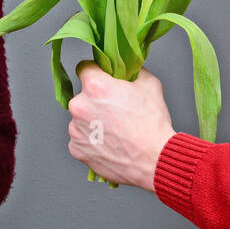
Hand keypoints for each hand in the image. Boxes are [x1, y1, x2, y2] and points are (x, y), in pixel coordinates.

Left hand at [65, 62, 175, 192]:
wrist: (154, 160)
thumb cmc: (152, 125)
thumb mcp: (150, 85)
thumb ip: (134, 71)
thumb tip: (129, 69)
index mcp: (95, 86)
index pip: (84, 68)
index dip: (96, 72)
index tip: (103, 79)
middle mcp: (80, 106)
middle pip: (83, 96)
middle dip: (96, 100)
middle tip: (116, 110)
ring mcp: (75, 130)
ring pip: (81, 119)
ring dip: (93, 121)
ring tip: (115, 131)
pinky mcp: (76, 149)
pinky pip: (81, 139)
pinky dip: (92, 141)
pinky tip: (110, 143)